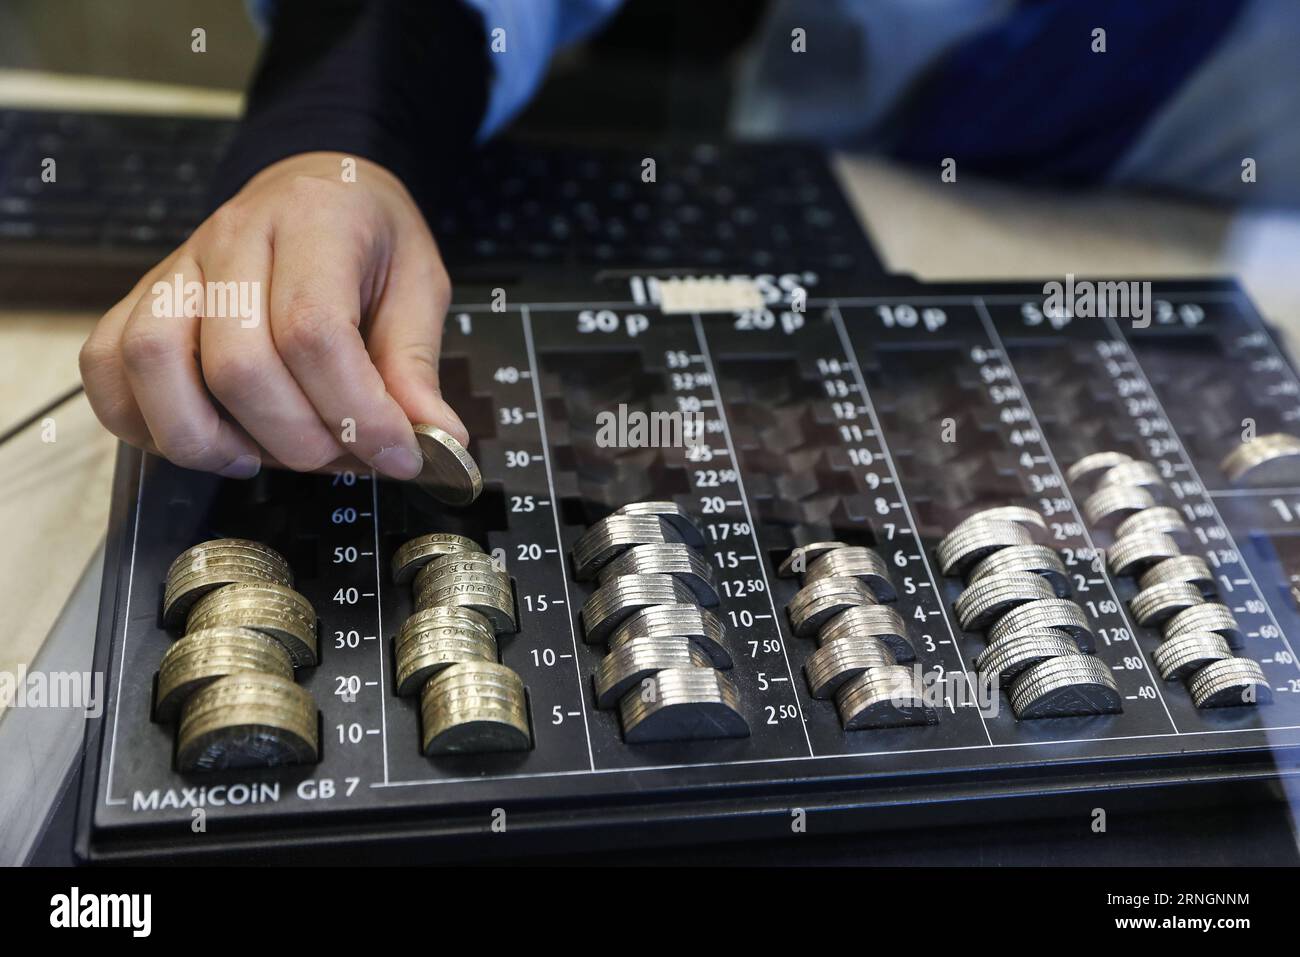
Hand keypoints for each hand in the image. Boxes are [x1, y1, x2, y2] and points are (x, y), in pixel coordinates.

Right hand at [79, 152, 465, 478]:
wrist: (320, 184)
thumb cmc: (371, 237)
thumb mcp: (420, 287)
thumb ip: (417, 364)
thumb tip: (436, 439)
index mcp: (314, 222)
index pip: (313, 331)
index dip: (356, 411)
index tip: (399, 454)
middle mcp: (233, 237)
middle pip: (237, 364)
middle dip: (297, 439)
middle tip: (342, 454)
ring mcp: (176, 267)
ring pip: (153, 362)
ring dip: (211, 439)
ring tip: (265, 454)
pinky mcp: (141, 298)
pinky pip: (107, 366)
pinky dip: (144, 422)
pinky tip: (210, 438)